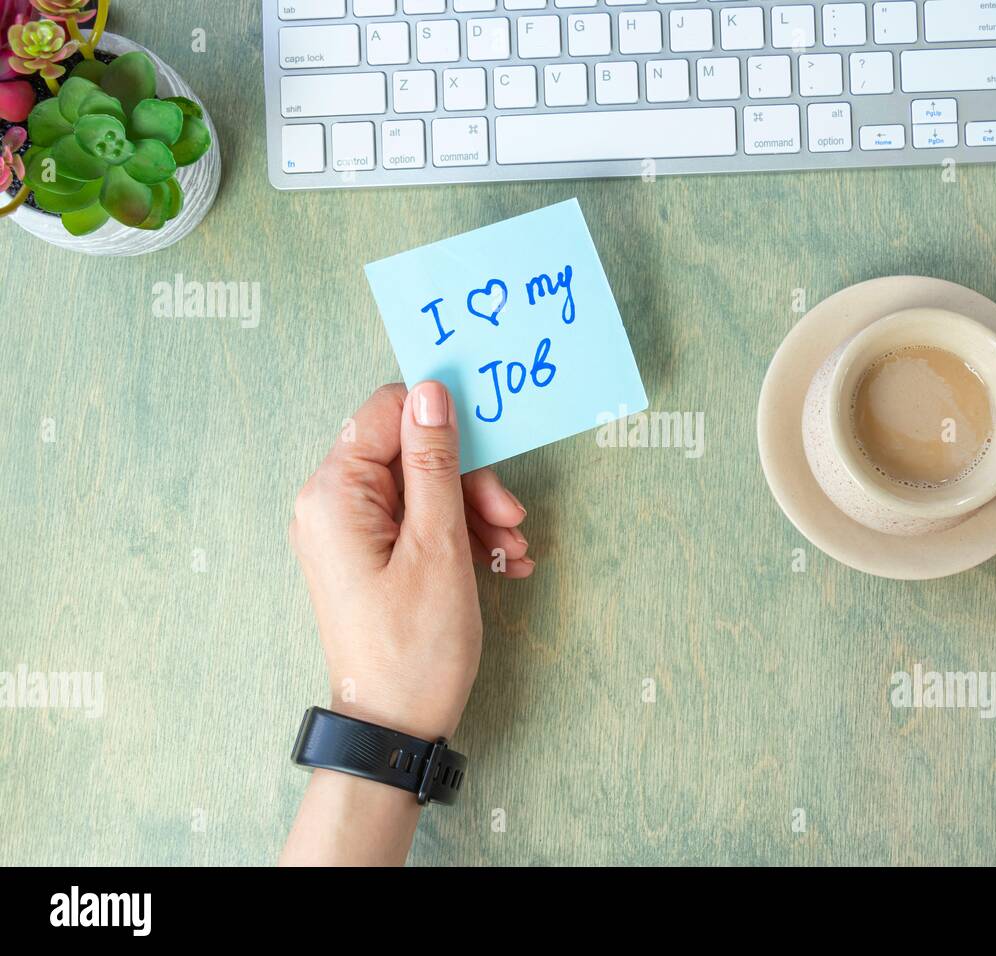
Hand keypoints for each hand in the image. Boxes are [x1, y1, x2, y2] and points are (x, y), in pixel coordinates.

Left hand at [289, 380, 532, 741]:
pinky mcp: (366, 556)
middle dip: (468, 478)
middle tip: (510, 519)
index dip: (443, 422)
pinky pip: (416, 522)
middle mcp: (330, 505)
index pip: (386, 412)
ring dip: (473, 511)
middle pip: (408, 452)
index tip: (492, 447)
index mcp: (335, 494)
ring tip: (514, 550)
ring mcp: (347, 533)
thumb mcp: (438, 545)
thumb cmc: (414, 645)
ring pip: (420, 488)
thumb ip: (435, 462)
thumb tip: (431, 391)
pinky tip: (501, 561)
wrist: (394, 726)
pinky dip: (459, 534)